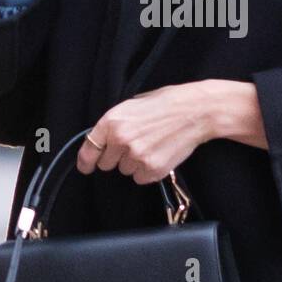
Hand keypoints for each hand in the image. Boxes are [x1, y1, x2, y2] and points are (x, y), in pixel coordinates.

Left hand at [76, 83, 215, 183]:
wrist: (195, 111)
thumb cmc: (166, 103)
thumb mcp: (133, 105)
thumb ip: (115, 123)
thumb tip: (104, 141)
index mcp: (112, 121)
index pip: (89, 150)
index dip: (86, 162)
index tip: (86, 167)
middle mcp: (121, 140)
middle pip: (106, 164)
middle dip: (116, 157)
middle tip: (134, 144)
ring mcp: (137, 157)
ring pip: (125, 171)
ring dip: (134, 163)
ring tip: (151, 145)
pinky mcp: (153, 170)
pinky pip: (140, 178)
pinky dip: (147, 171)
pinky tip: (159, 154)